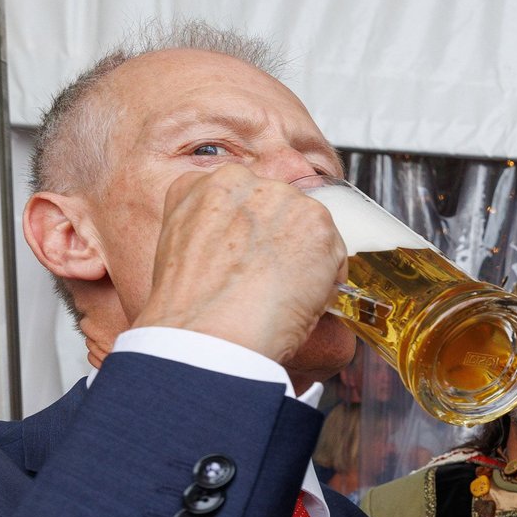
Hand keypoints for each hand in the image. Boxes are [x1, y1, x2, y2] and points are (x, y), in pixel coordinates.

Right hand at [132, 165, 345, 365]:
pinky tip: (302, 302)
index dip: (252, 236)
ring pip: (308, 227)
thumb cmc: (192, 312)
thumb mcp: (182, 254)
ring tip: (282, 297)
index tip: (253, 261)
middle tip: (272, 284)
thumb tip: (244, 249)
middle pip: (278, 208)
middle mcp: (239, 181)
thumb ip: (213, 235)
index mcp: (200, 187)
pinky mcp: (315, 222)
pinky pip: (334, 252)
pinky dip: (328, 280)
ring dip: (306, 260)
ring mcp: (280, 198)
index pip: (241, 200)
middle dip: (282, 242)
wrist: (209, 334)